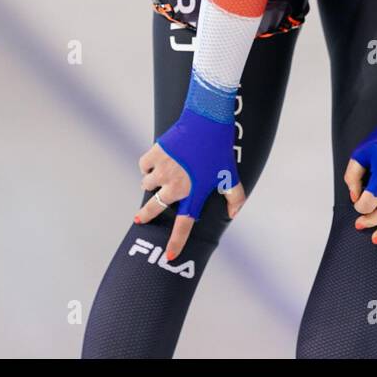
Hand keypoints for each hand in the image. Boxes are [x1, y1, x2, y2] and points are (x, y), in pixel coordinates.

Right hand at [133, 112, 245, 259]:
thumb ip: (235, 197)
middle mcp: (175, 185)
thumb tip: (233, 215)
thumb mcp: (231, 174)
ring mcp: (162, 170)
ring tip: (162, 177)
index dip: (176, 242)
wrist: (207, 120)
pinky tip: (157, 162)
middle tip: (140, 219)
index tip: (170, 256)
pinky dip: (148, 166)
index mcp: (194, 193)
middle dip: (145, 215)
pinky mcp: (154, 154)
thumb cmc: (220, 148)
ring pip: (147, 184)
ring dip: (152, 183)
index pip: (184, 225)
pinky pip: (144, 166)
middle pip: (153, 208)